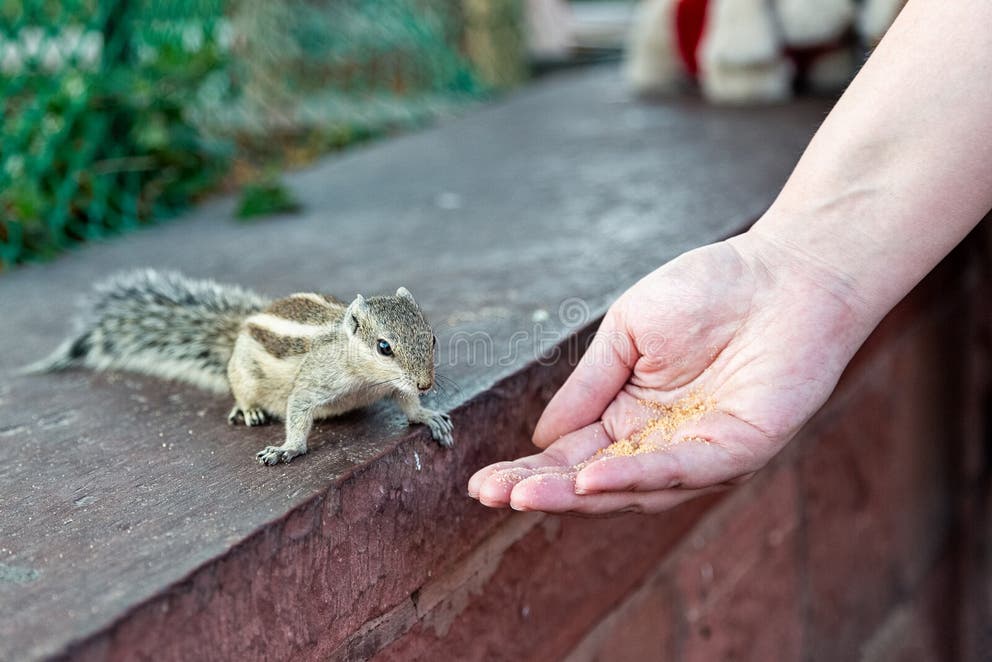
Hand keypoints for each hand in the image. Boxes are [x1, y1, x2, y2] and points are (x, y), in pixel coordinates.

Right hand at [468, 231, 872, 513]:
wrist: (784, 272)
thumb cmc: (709, 292)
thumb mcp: (626, 334)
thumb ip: (587, 386)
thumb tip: (540, 438)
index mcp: (631, 417)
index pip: (571, 454)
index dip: (527, 470)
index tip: (481, 481)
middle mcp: (662, 444)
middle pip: (593, 481)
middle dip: (542, 491)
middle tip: (492, 496)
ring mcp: (701, 452)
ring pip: (633, 488)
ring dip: (579, 495)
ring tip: (526, 494)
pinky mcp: (741, 448)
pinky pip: (684, 469)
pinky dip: (637, 476)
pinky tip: (592, 479)